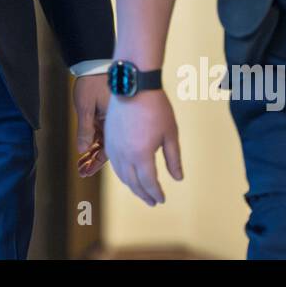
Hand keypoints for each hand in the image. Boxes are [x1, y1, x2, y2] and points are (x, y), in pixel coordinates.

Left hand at [74, 74, 110, 177]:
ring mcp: (109, 119)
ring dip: (92, 152)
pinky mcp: (106, 114)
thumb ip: (84, 129)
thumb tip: (82, 149)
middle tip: (83, 171)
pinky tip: (86, 149)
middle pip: (105, 148)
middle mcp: (112, 124)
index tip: (86, 172)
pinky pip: (102, 132)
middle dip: (94, 161)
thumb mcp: (85, 106)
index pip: (105, 149)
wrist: (96, 64)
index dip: (95, 162)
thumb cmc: (92, 82)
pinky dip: (93, 141)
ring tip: (82, 164)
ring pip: (102, 142)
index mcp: (111, 123)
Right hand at [105, 88, 181, 205]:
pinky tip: (128, 173)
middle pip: (133, 182)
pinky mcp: (108, 138)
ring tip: (141, 191)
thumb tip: (177, 178)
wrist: (133, 85)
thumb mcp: (170, 133)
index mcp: (141, 154)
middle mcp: (124, 154)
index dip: (156, 193)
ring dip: (131, 185)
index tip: (162, 199)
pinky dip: (121, 172)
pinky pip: (113, 162)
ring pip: (121, 174)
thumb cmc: (156, 107)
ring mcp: (113, 146)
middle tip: (152, 201)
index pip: (149, 182)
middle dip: (143, 193)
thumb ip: (173, 158)